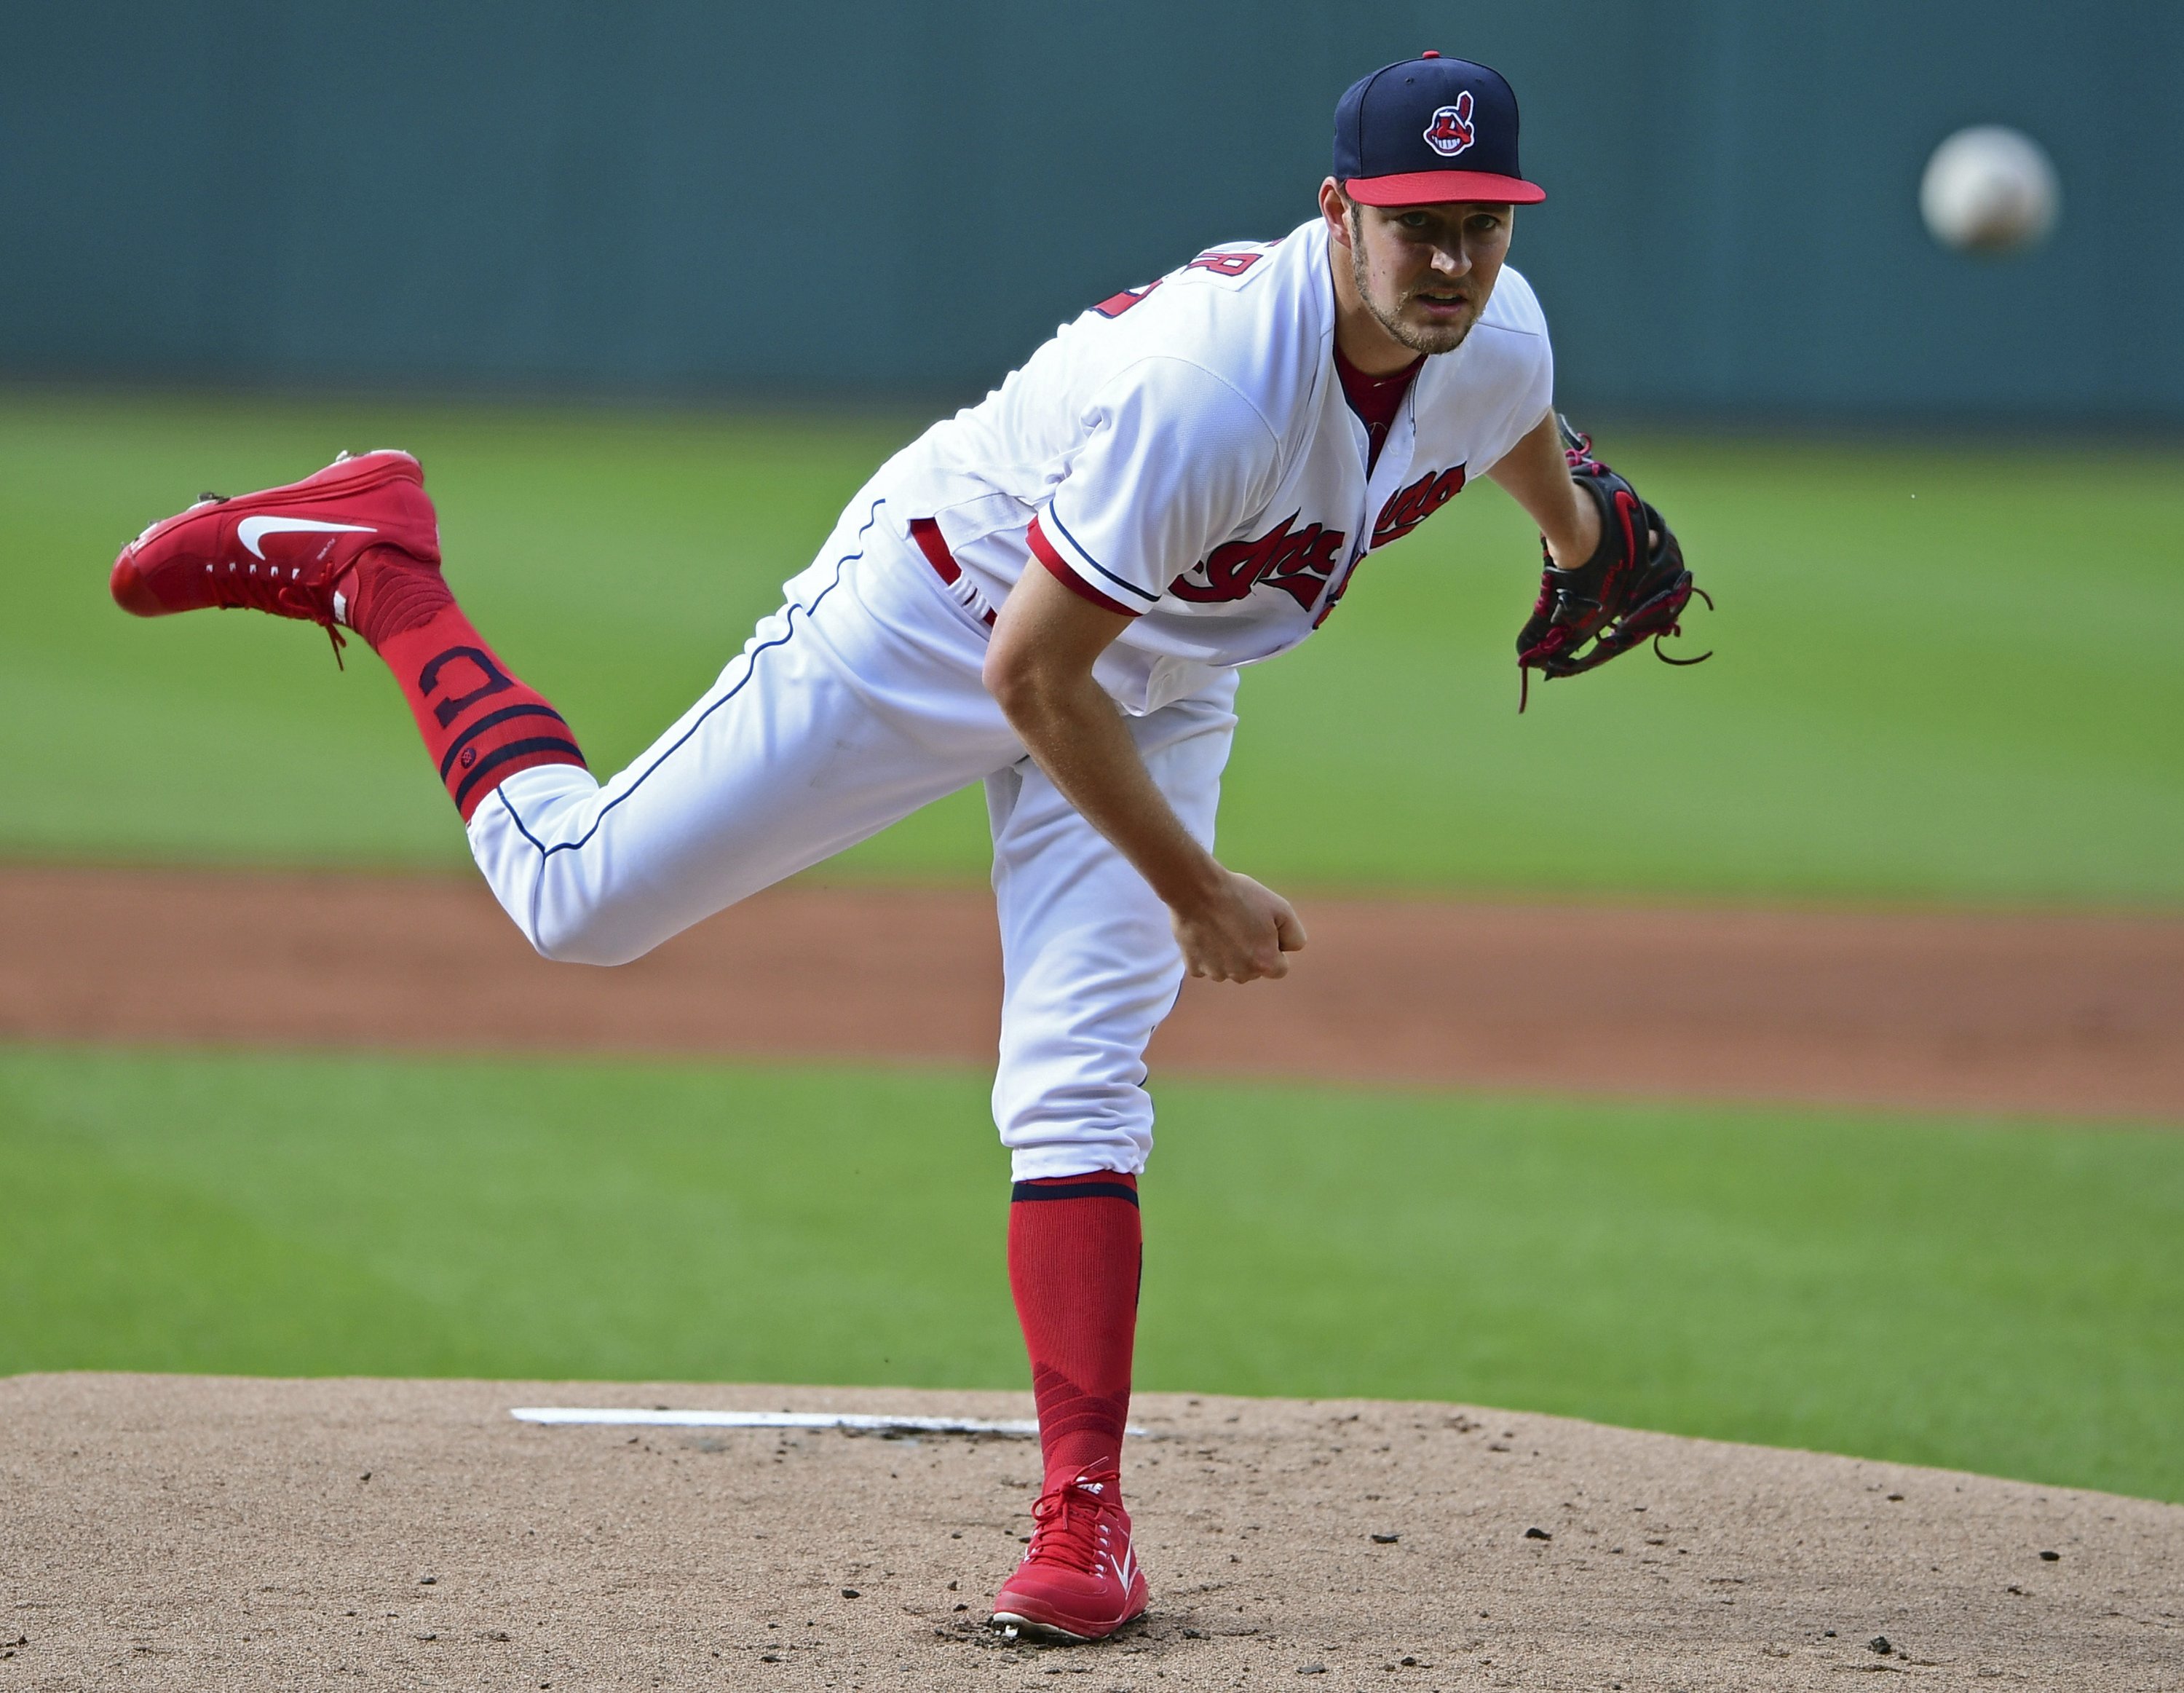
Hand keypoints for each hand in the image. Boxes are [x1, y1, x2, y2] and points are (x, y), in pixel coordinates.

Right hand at [1171, 870, 1307, 983]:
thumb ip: (1295, 936)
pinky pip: (1207, 965)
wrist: (1197, 889)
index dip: (1275, 947)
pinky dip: (1207, 953)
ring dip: (1229, 954)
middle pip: (1253, 970)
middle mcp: (1241, 975)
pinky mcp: (1194, 967)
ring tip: (1221, 925)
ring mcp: (1216, 973)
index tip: (1262, 929)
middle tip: (1241, 923)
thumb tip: (1287, 950)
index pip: (1280, 968)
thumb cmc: (1240, 896)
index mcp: (1265, 963)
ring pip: (1230, 968)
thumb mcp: (1282, 909)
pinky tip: (1205, 931)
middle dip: (1251, 952)